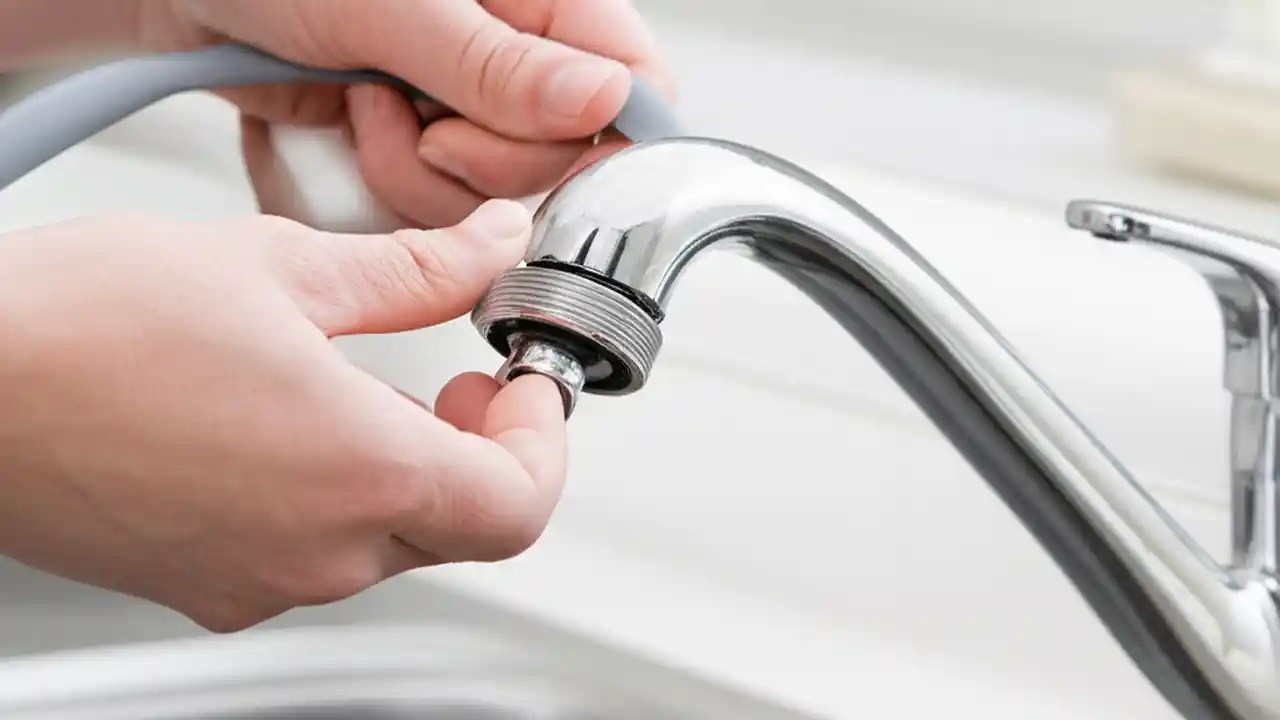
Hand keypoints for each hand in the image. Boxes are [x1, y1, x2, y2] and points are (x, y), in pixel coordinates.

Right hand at [0, 200, 566, 631]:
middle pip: (462, 526)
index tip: (519, 386)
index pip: (520, 505)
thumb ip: (414, 272)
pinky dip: (336, 499)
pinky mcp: (206, 587)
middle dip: (480, 450)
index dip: (541, 443)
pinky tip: (293, 430)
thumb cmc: (82, 329)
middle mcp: (316, 551)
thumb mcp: (283, 268)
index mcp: (357, 473)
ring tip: (365, 390)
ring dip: (408, 471)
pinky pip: (313, 556)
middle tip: (457, 377)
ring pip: (390, 543)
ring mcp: (257, 581)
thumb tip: (488, 250)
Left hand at [136, 0, 675, 226]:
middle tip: (422, 117)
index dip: (607, 140)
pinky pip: (441, 204)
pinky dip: (392, 181)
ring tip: (370, 104)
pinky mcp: (426, 140)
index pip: (637, 83)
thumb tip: (607, 101)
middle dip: (481, 160)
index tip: (542, 155)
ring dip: (422, 172)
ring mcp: (472, 102)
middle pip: (566, 158)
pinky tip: (358, 123)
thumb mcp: (394, 4)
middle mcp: (520, 54)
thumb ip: (500, 64)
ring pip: (501, 193)